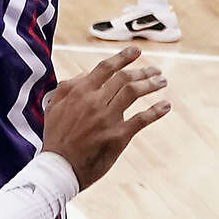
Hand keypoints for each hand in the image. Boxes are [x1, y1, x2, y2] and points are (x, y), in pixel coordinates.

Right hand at [42, 48, 168, 188]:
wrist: (60, 167)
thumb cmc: (56, 137)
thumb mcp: (54, 106)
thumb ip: (69, 87)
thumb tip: (87, 75)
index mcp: (79, 91)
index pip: (105, 68)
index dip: (123, 57)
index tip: (136, 52)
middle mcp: (95, 101)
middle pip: (123, 78)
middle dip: (142, 71)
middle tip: (155, 71)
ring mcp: (107, 118)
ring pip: (133, 92)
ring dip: (150, 85)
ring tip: (161, 82)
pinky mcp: (118, 136)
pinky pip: (141, 119)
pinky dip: (155, 111)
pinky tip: (165, 106)